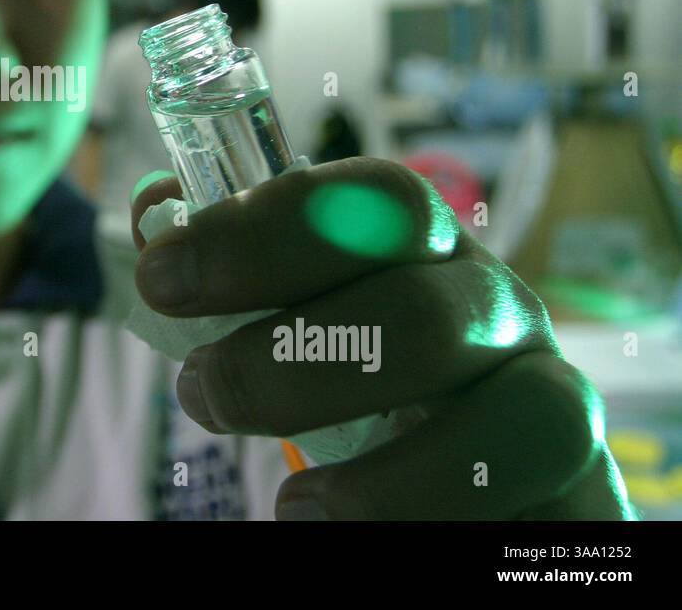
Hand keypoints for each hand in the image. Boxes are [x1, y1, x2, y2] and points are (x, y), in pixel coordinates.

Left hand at [131, 157, 634, 519]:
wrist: (462, 473)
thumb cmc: (358, 381)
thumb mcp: (297, 317)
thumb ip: (230, 271)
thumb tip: (152, 211)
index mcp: (426, 251)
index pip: (374, 202)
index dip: (263, 229)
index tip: (163, 274)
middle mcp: (500, 310)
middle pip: (422, 312)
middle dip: (289, 358)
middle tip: (204, 392)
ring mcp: (553, 398)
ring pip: (518, 414)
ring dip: (387, 475)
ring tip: (292, 504)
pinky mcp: (582, 492)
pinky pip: (539, 509)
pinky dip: (432, 520)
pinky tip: (343, 530)